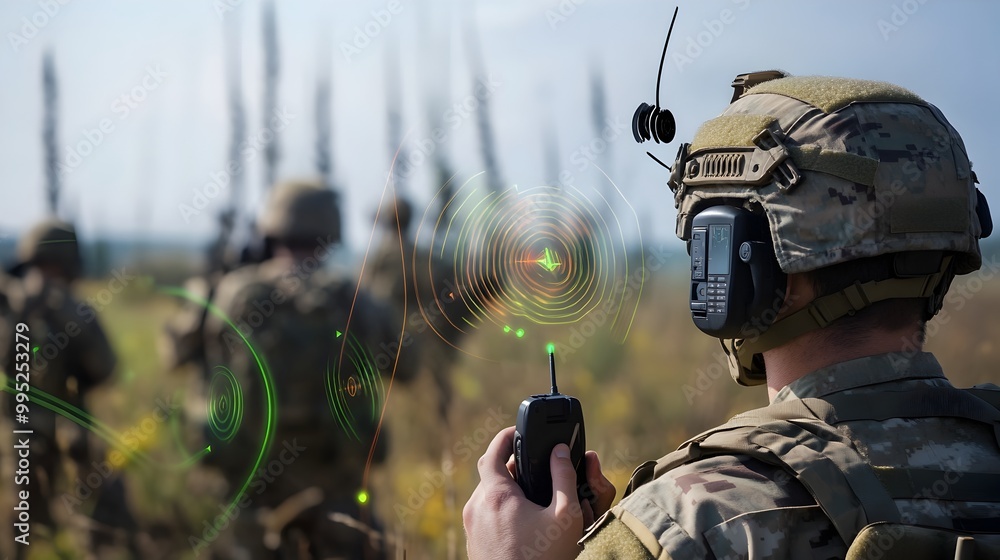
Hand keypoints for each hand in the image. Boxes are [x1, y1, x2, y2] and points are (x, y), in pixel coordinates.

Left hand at [463, 427, 615, 559]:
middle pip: (491, 475)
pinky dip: (500, 509)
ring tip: (531, 497)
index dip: (505, 437)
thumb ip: (564, 478)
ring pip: (486, 496)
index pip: (493, 452)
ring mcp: (472, 528)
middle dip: (511, 467)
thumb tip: (560, 452)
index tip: (518, 431)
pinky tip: (522, 521)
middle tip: (534, 468)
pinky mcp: (474, 544)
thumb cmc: (544, 559)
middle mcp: (477, 508)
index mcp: (496, 496)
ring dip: (506, 489)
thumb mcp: (565, 516)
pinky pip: (484, 516)